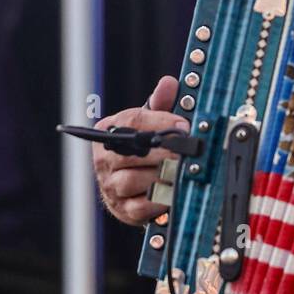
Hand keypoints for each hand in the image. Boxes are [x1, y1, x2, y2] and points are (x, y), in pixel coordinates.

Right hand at [92, 75, 186, 225]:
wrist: (136, 186)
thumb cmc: (145, 148)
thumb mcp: (151, 123)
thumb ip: (160, 104)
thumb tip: (169, 84)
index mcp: (109, 132)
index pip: (133, 120)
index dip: (161, 122)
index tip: (184, 126)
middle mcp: (104, 158)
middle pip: (135, 152)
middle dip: (167, 151)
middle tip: (189, 151)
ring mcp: (111, 185)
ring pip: (136, 179)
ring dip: (164, 175)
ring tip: (183, 170)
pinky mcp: (123, 209)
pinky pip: (142, 206)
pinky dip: (161, 200)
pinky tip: (175, 192)